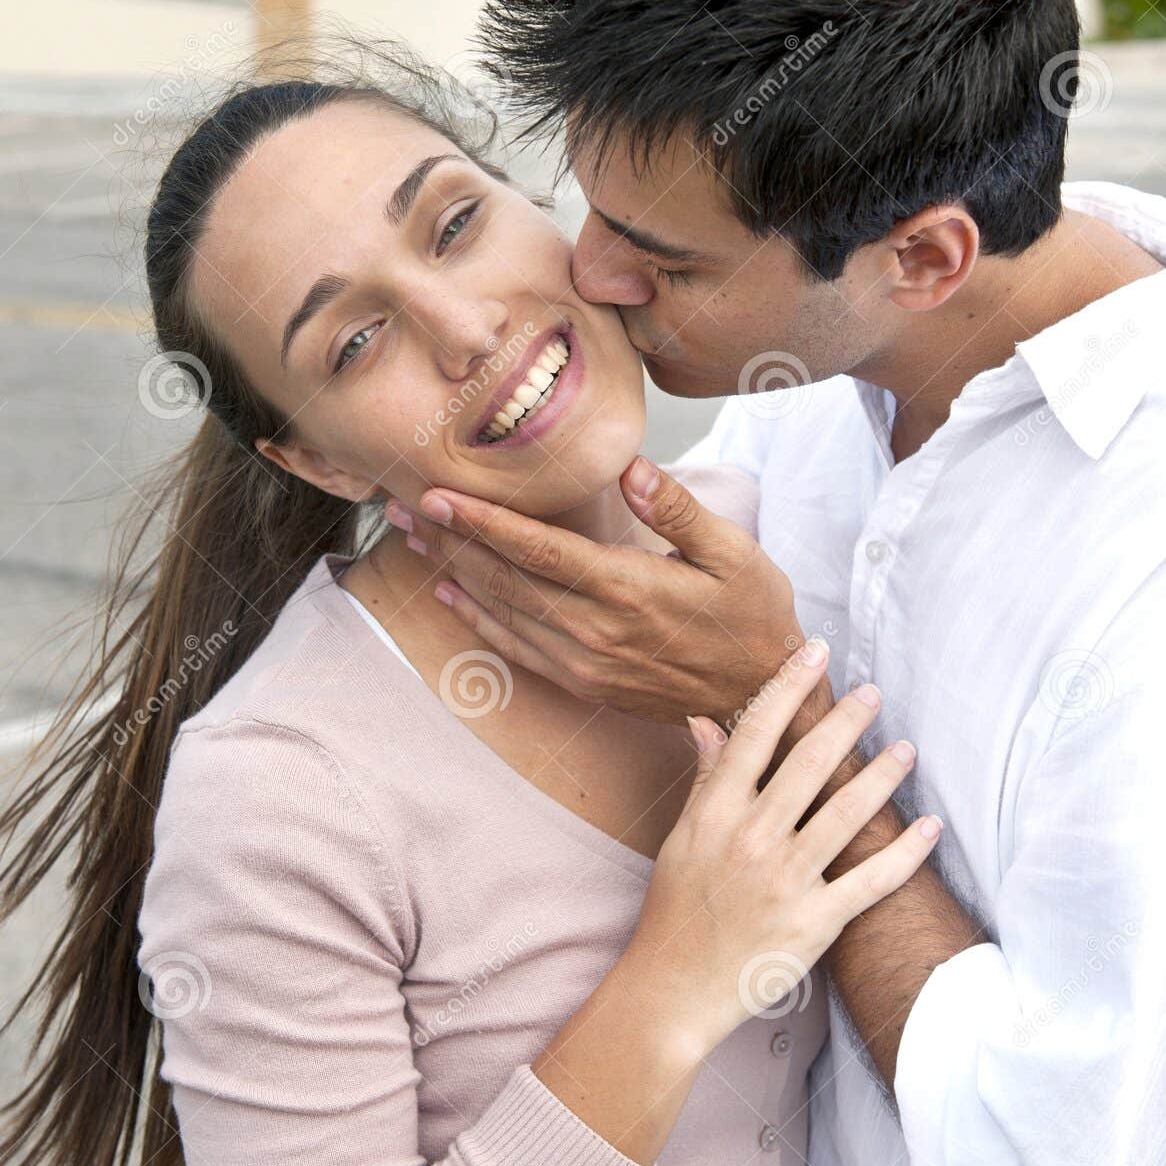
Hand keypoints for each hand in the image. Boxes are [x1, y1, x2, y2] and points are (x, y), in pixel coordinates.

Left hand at [385, 457, 805, 725]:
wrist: (763, 697)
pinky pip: (519, 651)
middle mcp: (597, 630)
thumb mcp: (734, 552)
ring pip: (505, 612)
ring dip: (456, 574)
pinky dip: (481, 622)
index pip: (539, 550)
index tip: (437, 496)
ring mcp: (587, 662)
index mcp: (629, 589)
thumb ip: (676, 509)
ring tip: (417, 541)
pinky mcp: (586, 682)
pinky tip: (453, 596)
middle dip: (450, 541)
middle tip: (402, 508)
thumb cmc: (753, 616)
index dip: (483, 523)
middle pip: (506, 579)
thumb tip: (631, 468)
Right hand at [615, 638, 941, 1060]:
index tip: (814, 652)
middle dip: (846, 721)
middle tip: (874, 693)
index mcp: (716, 813)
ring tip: (907, 749)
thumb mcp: (682, 837)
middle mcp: (751, 839)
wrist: (674, 989)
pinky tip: (931, 827)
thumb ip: (705, 779)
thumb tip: (706, 721)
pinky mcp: (814, 922)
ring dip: (883, 776)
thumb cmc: (676, 910)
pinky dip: (906, 852)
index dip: (788, 688)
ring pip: (848, 813)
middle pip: (809, 764)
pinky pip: (871, 880)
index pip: (755, 734)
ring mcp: (786, 881)